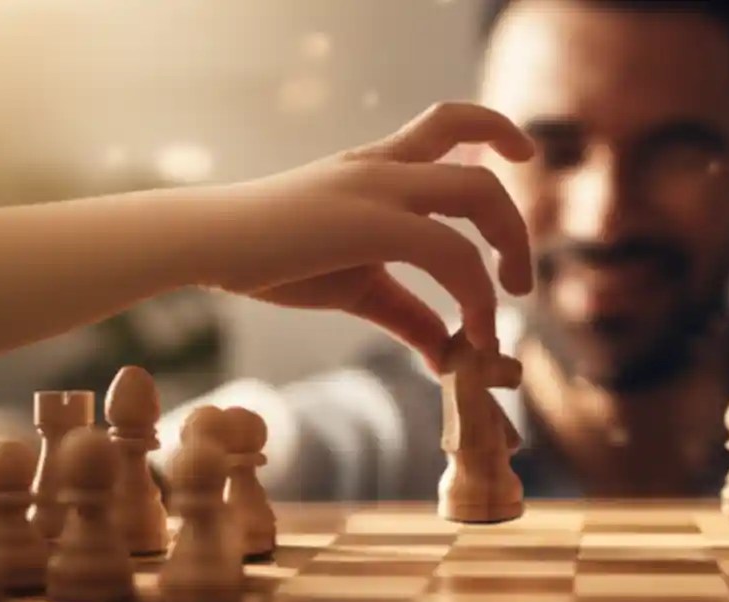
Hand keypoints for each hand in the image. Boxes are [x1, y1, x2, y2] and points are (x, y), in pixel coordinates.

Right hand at [204, 102, 535, 368]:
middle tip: (519, 283)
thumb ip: (407, 314)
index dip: (496, 130)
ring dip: (509, 254)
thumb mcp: (355, 287)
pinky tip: (470, 339)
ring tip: (501, 318)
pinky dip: (474, 296)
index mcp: (380, 167)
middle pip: (481, 170)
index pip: (449, 122)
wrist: (205, 243)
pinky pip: (449, 252)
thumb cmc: (271, 259)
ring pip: (478, 196)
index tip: (523, 157)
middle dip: (516, 227)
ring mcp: (378, 189)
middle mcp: (386, 168)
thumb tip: (446, 352)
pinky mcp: (368, 223)